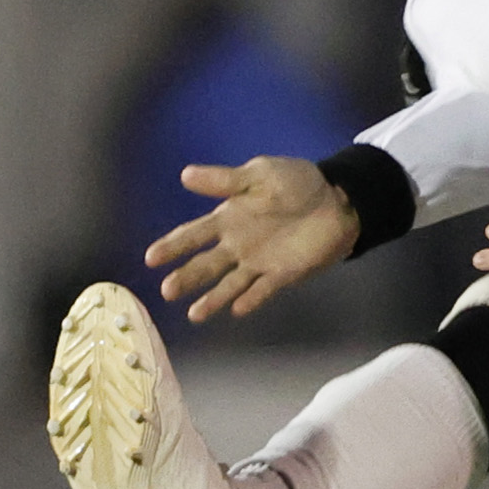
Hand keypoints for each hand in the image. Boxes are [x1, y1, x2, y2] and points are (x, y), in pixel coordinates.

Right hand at [144, 156, 359, 322]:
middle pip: (206, 264)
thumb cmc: (297, 183)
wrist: (337, 200)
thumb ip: (225, 180)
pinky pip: (262, 290)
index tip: (151, 258)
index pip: (194, 234)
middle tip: (166, 291)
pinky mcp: (282, 275)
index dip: (173, 245)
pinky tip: (236, 310)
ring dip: (212, 298)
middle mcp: (237, 244)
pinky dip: (250, 300)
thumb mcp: (260, 174)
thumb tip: (185, 174)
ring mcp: (258, 262)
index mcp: (229, 217)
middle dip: (186, 277)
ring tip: (194, 314)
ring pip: (229, 283)